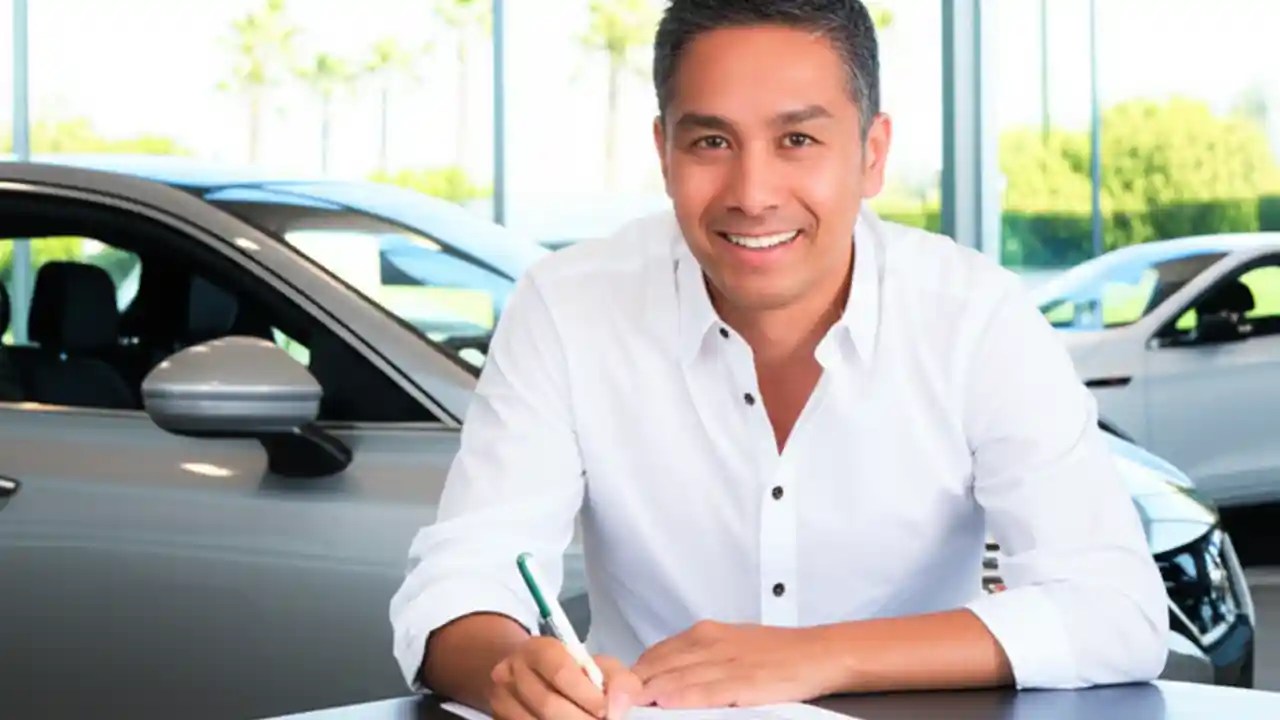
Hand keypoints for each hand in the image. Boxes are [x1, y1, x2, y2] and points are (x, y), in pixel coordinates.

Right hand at [488, 636, 641, 719]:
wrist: (529, 676)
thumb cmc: (572, 671)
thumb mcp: (597, 665)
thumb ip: (616, 680)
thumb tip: (620, 706)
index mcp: (537, 649)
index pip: (560, 672)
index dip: (586, 695)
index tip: (607, 711)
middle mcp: (511, 672)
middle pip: (548, 704)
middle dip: (582, 719)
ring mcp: (501, 699)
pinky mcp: (500, 718)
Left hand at [633, 621, 835, 708]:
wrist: (818, 653)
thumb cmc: (774, 655)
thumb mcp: (728, 648)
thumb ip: (695, 661)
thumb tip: (662, 681)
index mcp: (702, 635)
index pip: (652, 657)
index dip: (632, 679)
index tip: (617, 696)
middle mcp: (708, 644)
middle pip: (656, 669)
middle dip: (632, 690)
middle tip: (613, 707)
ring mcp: (725, 662)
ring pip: (674, 679)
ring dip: (648, 696)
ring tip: (627, 710)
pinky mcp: (743, 681)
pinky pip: (705, 690)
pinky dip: (682, 697)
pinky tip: (664, 704)